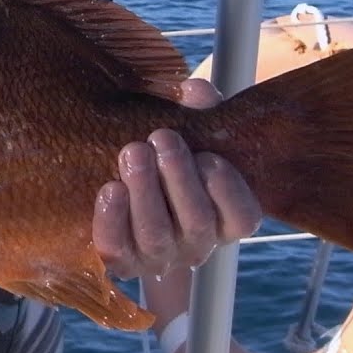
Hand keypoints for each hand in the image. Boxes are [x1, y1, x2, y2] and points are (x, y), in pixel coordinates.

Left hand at [93, 79, 261, 278]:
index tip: (208, 156)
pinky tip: (110, 188)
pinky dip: (112, 219)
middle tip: (161, 137)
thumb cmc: (169, 158)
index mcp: (225, 219)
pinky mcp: (121, 260)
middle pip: (196, 222)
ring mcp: (159, 256)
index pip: (242, 217)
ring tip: (133, 152)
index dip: (227, 189)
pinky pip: (116, 248)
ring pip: (156, 235)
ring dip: (145, 191)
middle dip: (178, 177)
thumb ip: (201, 111)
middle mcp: (197, 244)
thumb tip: (195, 92)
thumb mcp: (192, 132)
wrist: (125, 188)